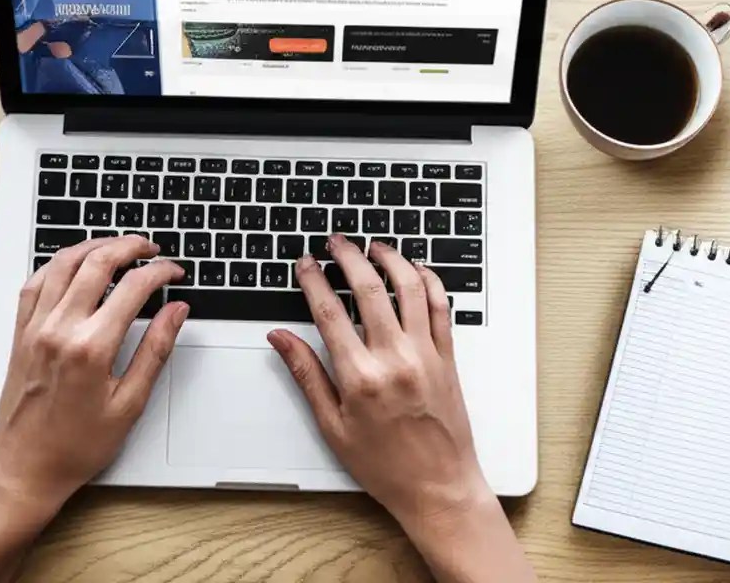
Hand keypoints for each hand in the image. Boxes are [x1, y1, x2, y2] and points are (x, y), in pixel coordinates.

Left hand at [0, 236, 188, 509]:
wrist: (25, 469)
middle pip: (98, 262)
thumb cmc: (76, 446)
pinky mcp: (20, 333)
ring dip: (95, 246)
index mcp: (91, 348)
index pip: (134, 288)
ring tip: (119, 247)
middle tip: (152, 249)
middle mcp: (58, 330)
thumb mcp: (131, 402)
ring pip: (64, 263)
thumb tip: (176, 311)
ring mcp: (34, 328)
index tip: (175, 273)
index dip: (161, 272)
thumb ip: (156, 349)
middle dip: (131, 247)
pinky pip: (36, 282)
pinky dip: (59, 264)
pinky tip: (76, 264)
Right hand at [269, 237, 534, 581]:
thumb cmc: (385, 465)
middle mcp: (395, 359)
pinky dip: (429, 281)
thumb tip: (280, 339)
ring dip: (391, 259)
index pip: (329, 311)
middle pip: (369, 288)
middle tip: (336, 242)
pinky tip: (417, 270)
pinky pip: (441, 308)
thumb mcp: (332, 426)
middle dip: (348, 256)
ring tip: (374, 246)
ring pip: (410, 288)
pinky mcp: (448, 357)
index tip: (305, 263)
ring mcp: (426, 354)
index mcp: (360, 377)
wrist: (438, 486)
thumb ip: (306, 375)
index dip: (313, 279)